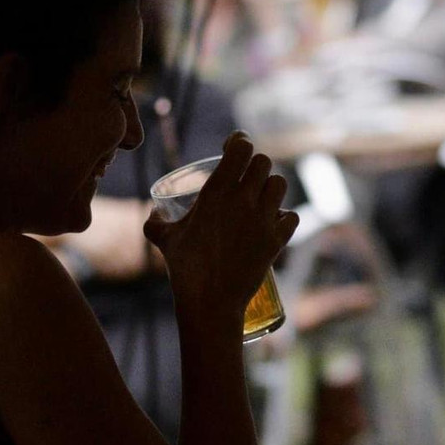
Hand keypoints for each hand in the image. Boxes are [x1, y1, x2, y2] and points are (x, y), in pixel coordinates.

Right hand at [143, 133, 298, 318]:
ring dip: (271, 187)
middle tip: (246, 176)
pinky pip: (291, 216)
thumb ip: (155, 222)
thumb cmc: (184, 269)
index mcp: (216, 192)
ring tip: (261, 197)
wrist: (209, 302)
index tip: (235, 146)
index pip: (240, 148)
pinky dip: (284, 217)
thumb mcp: (164, 239)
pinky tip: (274, 222)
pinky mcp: (276, 240)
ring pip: (280, 184)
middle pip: (263, 162)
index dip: (239, 142)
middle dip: (254, 165)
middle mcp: (243, 200)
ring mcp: (263, 220)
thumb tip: (152, 214)